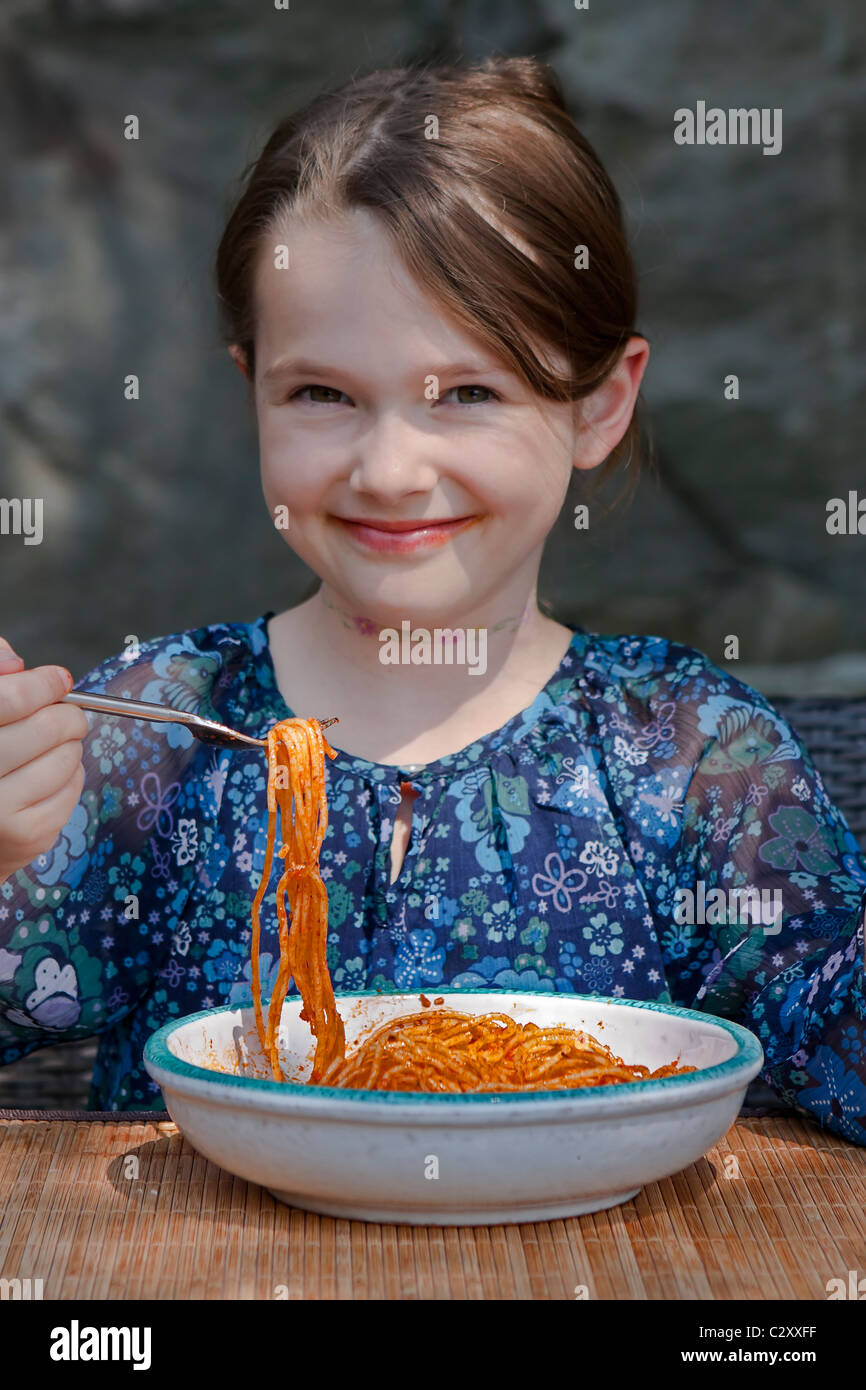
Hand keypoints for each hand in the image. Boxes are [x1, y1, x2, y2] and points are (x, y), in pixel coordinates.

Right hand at [0, 640, 88, 882]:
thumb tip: (17, 664)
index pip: (11, 698)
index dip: (43, 683)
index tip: (59, 679)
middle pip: (47, 726)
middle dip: (68, 714)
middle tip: (66, 715)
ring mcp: (0, 811)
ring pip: (67, 756)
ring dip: (69, 745)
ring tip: (50, 749)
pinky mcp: (28, 835)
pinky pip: (73, 787)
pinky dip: (71, 775)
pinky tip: (48, 776)